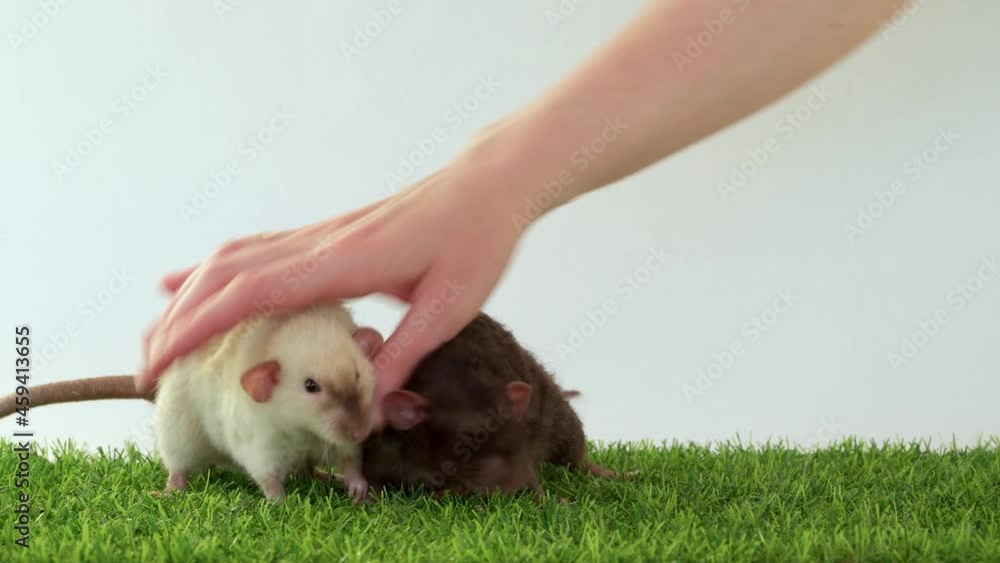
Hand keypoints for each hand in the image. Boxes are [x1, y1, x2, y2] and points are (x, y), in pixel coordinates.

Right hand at [140, 153, 529, 424]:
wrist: (487, 186)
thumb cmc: (477, 242)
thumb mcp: (449, 308)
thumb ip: (402, 357)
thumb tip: (363, 413)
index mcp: (344, 261)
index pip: (251, 290)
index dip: (199, 324)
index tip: (160, 360)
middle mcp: (319, 243)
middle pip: (224, 274)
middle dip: (177, 320)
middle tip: (146, 368)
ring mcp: (319, 235)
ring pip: (233, 258)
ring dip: (189, 294)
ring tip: (159, 336)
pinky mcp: (325, 236)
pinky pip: (257, 250)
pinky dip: (217, 271)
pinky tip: (194, 282)